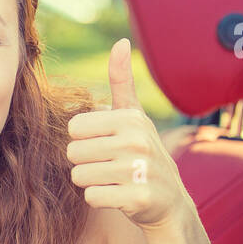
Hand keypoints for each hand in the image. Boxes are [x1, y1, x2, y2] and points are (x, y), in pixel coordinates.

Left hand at [66, 38, 189, 230]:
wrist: (169, 201)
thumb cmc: (143, 154)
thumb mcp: (135, 116)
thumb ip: (122, 82)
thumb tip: (121, 42)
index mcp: (129, 118)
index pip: (73, 128)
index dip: (84, 140)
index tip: (105, 145)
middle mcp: (136, 141)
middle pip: (72, 152)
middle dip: (85, 162)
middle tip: (110, 166)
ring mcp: (139, 170)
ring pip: (79, 176)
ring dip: (91, 182)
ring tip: (114, 180)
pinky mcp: (138, 197)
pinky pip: (92, 197)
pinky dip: (100, 199)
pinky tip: (120, 195)